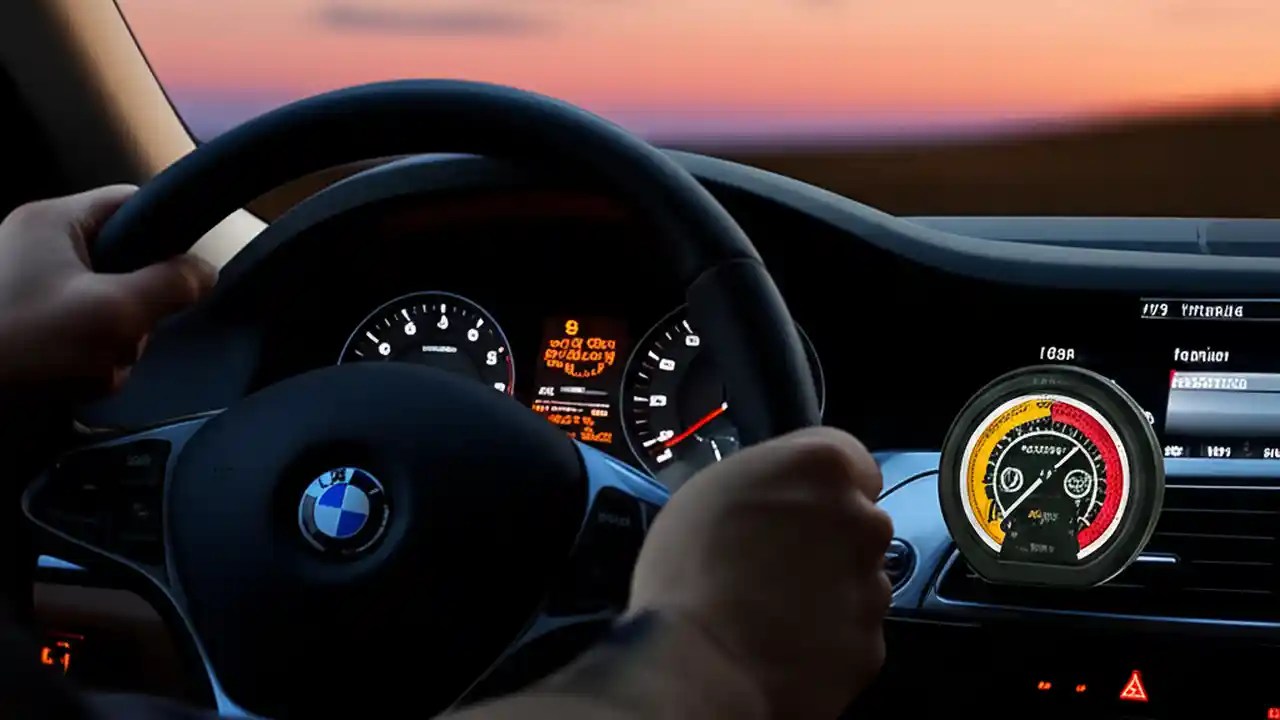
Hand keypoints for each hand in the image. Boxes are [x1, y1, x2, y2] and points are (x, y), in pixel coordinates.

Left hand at [0, 185, 215, 400]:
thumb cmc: (24, 343)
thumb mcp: (115, 312)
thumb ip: (171, 286)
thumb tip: (206, 270)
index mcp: (53, 221)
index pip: (134, 203)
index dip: (170, 233)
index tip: (184, 276)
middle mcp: (35, 244)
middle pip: (123, 262)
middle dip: (137, 307)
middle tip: (129, 334)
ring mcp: (23, 286)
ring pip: (103, 304)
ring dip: (111, 341)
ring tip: (92, 363)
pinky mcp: (18, 324)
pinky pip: (76, 332)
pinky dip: (84, 358)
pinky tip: (73, 378)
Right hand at [629, 426, 892, 717]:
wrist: (700, 665)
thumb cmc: (689, 572)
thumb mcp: (709, 490)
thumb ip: (766, 479)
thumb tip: (781, 493)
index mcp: (820, 466)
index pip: (847, 458)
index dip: (816, 485)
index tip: (792, 506)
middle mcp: (860, 519)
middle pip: (855, 519)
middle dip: (824, 538)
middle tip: (771, 560)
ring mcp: (872, 585)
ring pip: (856, 577)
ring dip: (826, 587)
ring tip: (769, 607)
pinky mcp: (872, 643)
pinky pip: (852, 630)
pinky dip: (827, 635)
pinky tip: (781, 640)